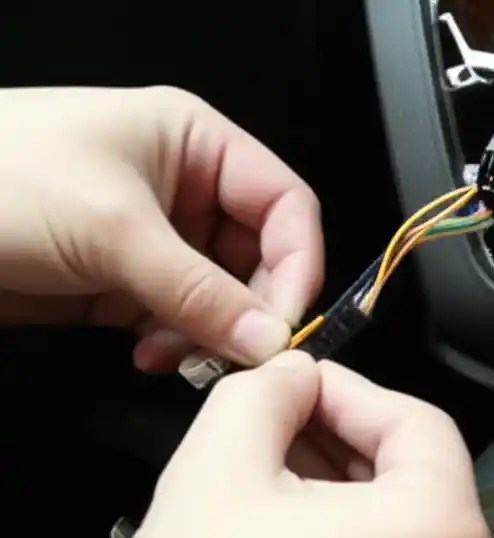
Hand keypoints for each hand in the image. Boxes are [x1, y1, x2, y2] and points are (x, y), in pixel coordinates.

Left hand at [0, 86, 322, 369]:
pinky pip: (176, 318)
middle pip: (258, 257)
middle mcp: (181, 186)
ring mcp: (149, 236)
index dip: (296, 265)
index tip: (285, 323)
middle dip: (249, 308)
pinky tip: (149, 356)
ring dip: (209, 333)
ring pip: (219, 295)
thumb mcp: (115, 231)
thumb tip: (271, 339)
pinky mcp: (117, 280)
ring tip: (176, 354)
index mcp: (194, 143)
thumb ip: (202, 292)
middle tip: (237, 352)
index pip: (284, 206)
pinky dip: (174, 344)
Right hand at [62, 353, 493, 537]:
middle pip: (423, 485)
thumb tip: (294, 374)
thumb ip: (267, 392)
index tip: (296, 386)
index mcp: (444, 536)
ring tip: (277, 493)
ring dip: (352, 505)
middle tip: (279, 432)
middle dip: (348, 447)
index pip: (420, 424)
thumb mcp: (216, 468)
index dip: (351, 391)